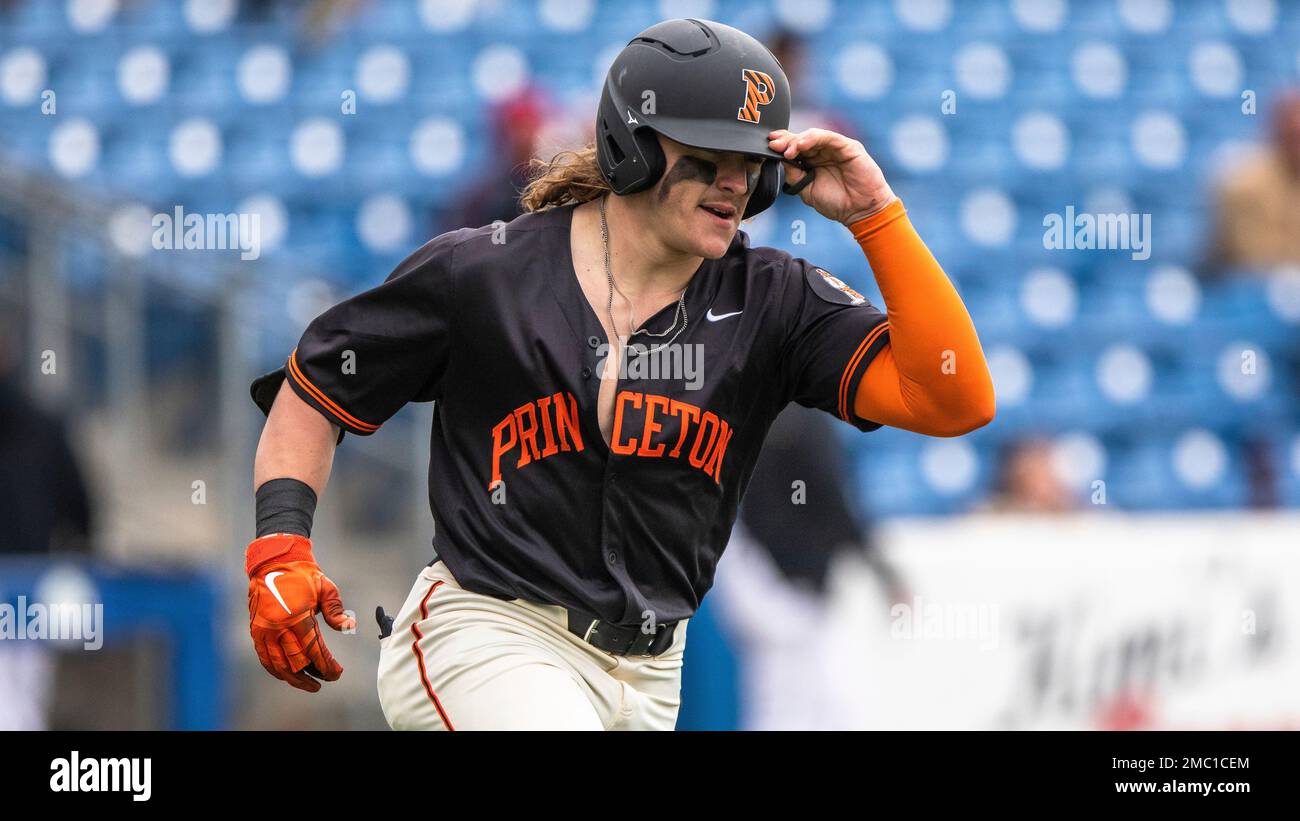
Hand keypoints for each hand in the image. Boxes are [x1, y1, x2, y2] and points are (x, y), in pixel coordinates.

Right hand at [246, 533, 355, 691]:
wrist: (273, 562)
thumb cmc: (303, 574)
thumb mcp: (325, 588)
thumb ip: (336, 610)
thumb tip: (349, 627)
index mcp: (297, 617)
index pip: (313, 650)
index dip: (326, 665)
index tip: (336, 674)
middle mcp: (278, 627)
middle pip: (296, 661)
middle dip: (313, 674)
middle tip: (325, 680)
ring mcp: (264, 630)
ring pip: (279, 665)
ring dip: (294, 678)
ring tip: (309, 684)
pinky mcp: (256, 631)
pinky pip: (264, 658)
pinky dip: (275, 670)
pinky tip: (286, 675)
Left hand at [768, 128, 895, 225]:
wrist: (860, 211)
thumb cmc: (837, 203)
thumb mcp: (807, 190)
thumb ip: (794, 175)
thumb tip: (780, 161)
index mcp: (813, 162)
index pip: (795, 149)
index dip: (782, 146)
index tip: (767, 146)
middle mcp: (823, 152)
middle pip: (801, 139)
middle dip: (786, 141)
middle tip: (773, 144)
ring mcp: (835, 148)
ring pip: (813, 136)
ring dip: (797, 141)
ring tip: (786, 149)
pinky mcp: (848, 146)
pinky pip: (828, 137)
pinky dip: (813, 139)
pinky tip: (801, 146)